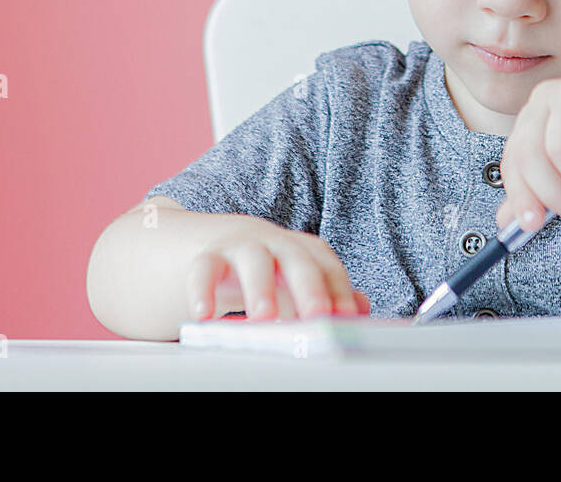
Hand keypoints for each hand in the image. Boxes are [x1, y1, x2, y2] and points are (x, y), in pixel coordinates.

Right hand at [187, 215, 370, 321]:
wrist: (199, 242)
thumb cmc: (257, 269)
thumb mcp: (291, 280)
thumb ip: (326, 293)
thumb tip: (362, 307)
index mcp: (300, 250)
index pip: (327, 265)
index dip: (340, 290)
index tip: (348, 319)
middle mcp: (274, 243)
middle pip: (297, 258)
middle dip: (310, 287)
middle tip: (318, 316)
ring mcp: (239, 246)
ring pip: (254, 258)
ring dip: (261, 287)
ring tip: (264, 318)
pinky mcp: (206, 256)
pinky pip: (204, 269)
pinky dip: (203, 290)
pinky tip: (204, 315)